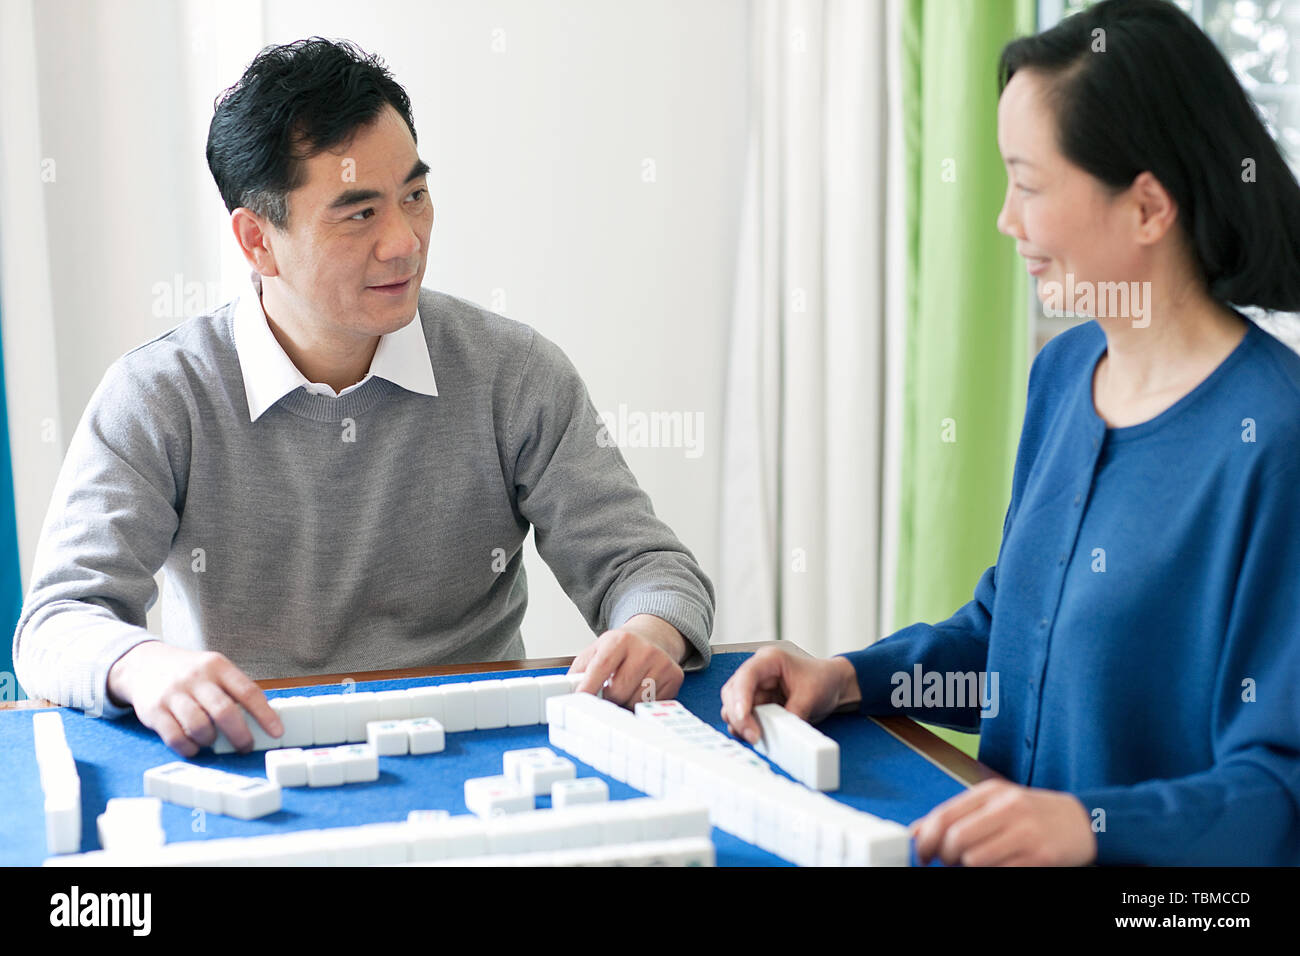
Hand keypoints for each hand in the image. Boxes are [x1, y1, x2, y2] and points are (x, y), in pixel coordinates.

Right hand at [106, 641, 282, 757]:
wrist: (143, 664)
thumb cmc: (189, 673)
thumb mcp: (213, 669)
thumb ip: (233, 690)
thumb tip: (261, 720)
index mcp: (217, 666)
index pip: (248, 691)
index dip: (265, 714)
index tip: (277, 731)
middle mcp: (196, 678)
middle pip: (224, 711)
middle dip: (240, 735)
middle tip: (246, 747)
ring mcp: (173, 694)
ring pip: (199, 727)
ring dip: (211, 740)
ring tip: (213, 740)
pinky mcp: (154, 711)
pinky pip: (176, 738)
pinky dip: (189, 748)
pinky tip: (194, 746)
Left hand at [568, 614, 687, 706]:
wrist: (652, 637)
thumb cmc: (621, 648)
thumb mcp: (597, 650)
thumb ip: (580, 670)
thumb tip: (566, 692)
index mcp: (619, 640)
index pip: (601, 668)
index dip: (589, 687)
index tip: (580, 701)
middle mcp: (643, 649)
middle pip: (618, 691)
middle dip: (609, 698)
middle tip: (608, 693)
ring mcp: (661, 663)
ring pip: (636, 701)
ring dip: (626, 703)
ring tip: (626, 690)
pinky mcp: (674, 677)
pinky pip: (653, 704)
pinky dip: (643, 703)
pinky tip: (641, 690)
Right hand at [719, 645, 860, 744]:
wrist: (834, 685)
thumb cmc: (823, 679)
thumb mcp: (811, 696)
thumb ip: (793, 713)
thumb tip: (778, 734)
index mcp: (769, 660)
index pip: (746, 676)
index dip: (740, 698)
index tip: (742, 718)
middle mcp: (757, 673)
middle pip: (733, 693)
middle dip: (739, 716)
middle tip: (753, 736)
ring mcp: (756, 689)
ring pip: (734, 706)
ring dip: (741, 724)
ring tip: (755, 738)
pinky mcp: (758, 704)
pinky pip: (744, 717)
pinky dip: (746, 728)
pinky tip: (756, 736)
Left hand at [911, 778, 1097, 865]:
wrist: (1083, 821)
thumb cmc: (1032, 814)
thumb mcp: (994, 804)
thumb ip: (958, 815)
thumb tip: (916, 832)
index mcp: (991, 792)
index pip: (944, 816)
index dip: (925, 839)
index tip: (921, 853)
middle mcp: (1007, 808)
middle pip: (955, 839)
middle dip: (944, 857)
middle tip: (947, 862)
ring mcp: (1025, 832)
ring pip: (974, 860)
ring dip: (967, 868)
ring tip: (975, 864)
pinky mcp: (1040, 856)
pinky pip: (1000, 871)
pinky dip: (991, 873)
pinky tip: (996, 867)